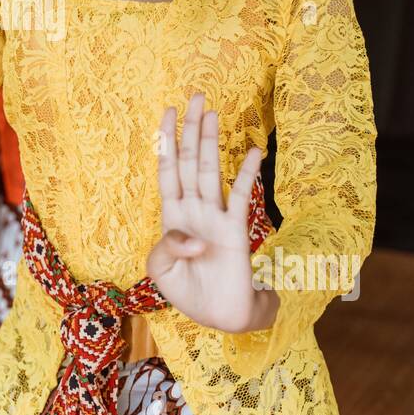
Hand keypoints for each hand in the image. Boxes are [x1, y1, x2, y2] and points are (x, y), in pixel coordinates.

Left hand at [146, 92, 274, 333]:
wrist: (218, 317)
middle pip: (189, 162)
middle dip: (190, 131)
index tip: (168, 113)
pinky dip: (245, 173)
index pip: (167, 171)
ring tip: (212, 113)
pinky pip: (241, 196)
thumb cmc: (188, 293)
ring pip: (210, 171)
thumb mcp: (161, 271)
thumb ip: (166, 248)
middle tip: (195, 98)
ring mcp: (214, 217)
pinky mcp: (236, 230)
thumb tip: (191, 237)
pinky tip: (253, 152)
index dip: (166, 143)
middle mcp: (193, 210)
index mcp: (171, 217)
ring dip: (210, 142)